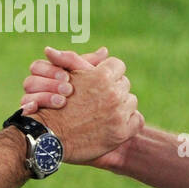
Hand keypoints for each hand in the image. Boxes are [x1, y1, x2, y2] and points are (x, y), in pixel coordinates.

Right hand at [21, 46, 109, 111]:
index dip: (52, 69)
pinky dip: (31, 107)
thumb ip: (92, 67)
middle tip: (68, 90)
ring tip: (62, 102)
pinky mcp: (30, 116)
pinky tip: (41, 110)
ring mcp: (32, 101)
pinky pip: (24, 109)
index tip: (68, 77)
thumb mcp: (90, 83)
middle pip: (31, 78)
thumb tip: (104, 51)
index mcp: (47, 75)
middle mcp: (37, 87)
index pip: (40, 65)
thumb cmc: (87, 102)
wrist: (81, 133)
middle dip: (50, 83)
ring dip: (45, 95)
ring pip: (27, 92)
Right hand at [22, 47, 139, 169]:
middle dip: (113, 89)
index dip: (108, 72)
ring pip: (131, 102)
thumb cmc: (55, 104)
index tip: (99, 81)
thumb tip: (104, 50)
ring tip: (104, 112)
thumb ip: (83, 61)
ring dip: (121, 105)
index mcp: (101, 77)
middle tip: (99, 99)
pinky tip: (115, 123)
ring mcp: (119, 115)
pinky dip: (129, 121)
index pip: (117, 65)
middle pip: (124, 84)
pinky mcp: (121, 133)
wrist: (50, 137)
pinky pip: (138, 120)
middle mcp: (113, 95)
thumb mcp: (67, 77)